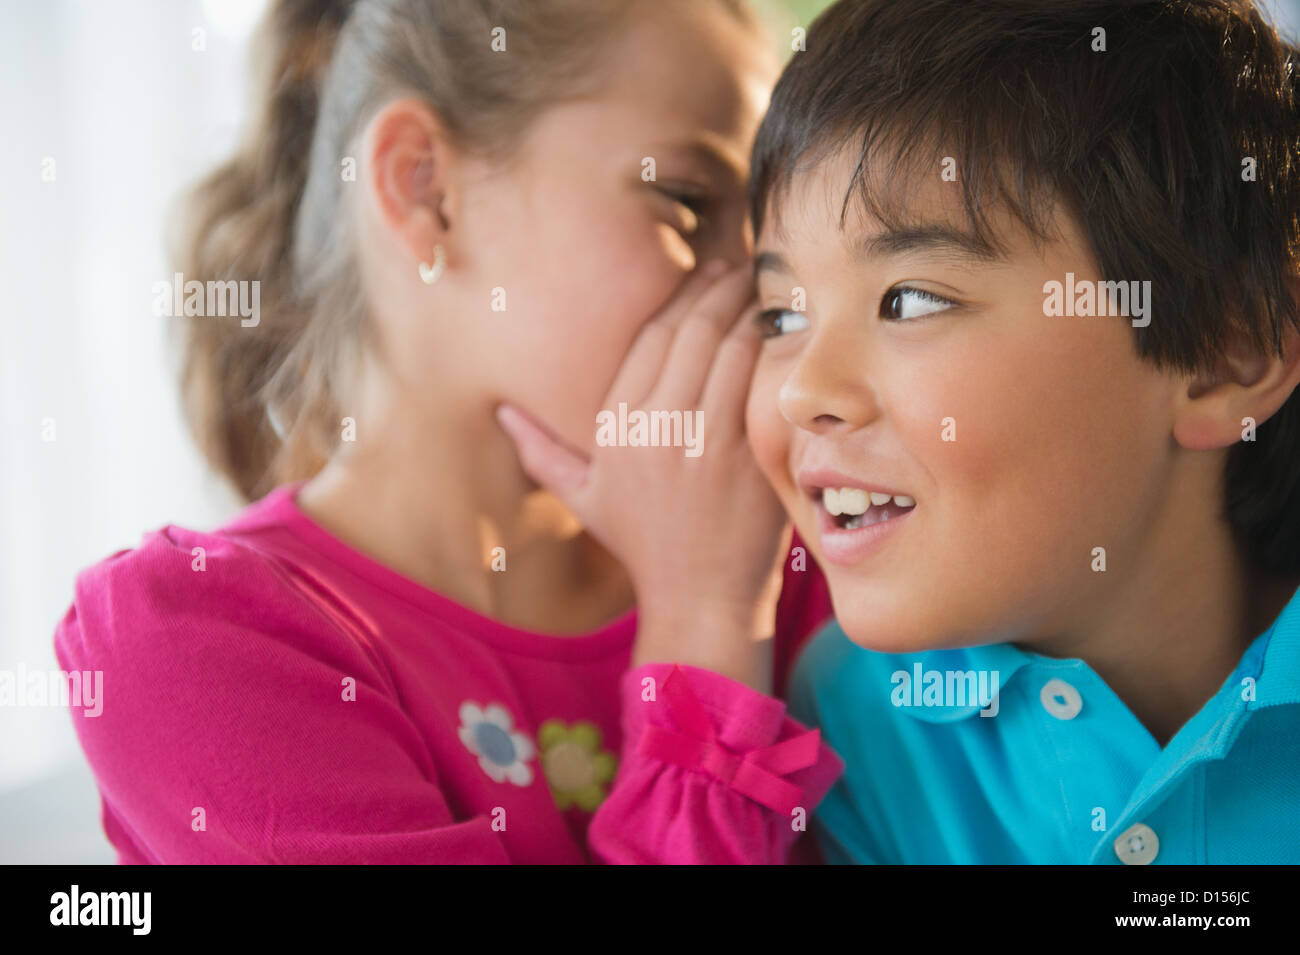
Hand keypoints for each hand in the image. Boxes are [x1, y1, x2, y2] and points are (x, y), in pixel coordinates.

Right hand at [495, 262, 789, 691]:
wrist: (701, 595)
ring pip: (729, 347)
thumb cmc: (644, 543)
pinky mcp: (747, 455)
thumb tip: (502, 412)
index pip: (650, 338)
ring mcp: (705, 442)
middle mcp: (656, 429)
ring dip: (747, 309)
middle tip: (736, 270)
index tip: (702, 277)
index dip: (680, 298)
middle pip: (691, 332)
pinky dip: (771, 349)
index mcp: (617, 430)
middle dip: (717, 290)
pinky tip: (781, 330)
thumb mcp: (584, 499)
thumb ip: (541, 451)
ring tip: (760, 289)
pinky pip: (759, 382)